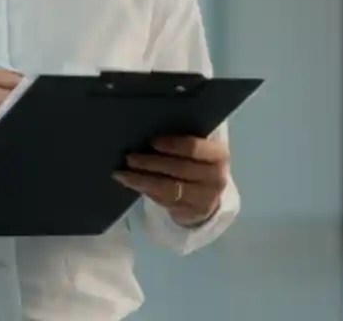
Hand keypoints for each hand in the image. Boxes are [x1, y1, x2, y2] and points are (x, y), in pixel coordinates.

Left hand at [113, 135, 229, 226]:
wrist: (208, 191)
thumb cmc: (196, 160)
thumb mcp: (198, 147)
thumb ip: (182, 138)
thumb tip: (148, 128)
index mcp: (219, 155)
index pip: (195, 148)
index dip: (173, 145)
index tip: (152, 141)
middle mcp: (216, 178)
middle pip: (179, 169)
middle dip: (151, 163)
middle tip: (129, 157)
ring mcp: (205, 199)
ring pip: (170, 189)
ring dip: (143, 180)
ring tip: (123, 173)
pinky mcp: (191, 213)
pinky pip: (165, 201)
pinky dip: (145, 190)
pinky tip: (130, 183)